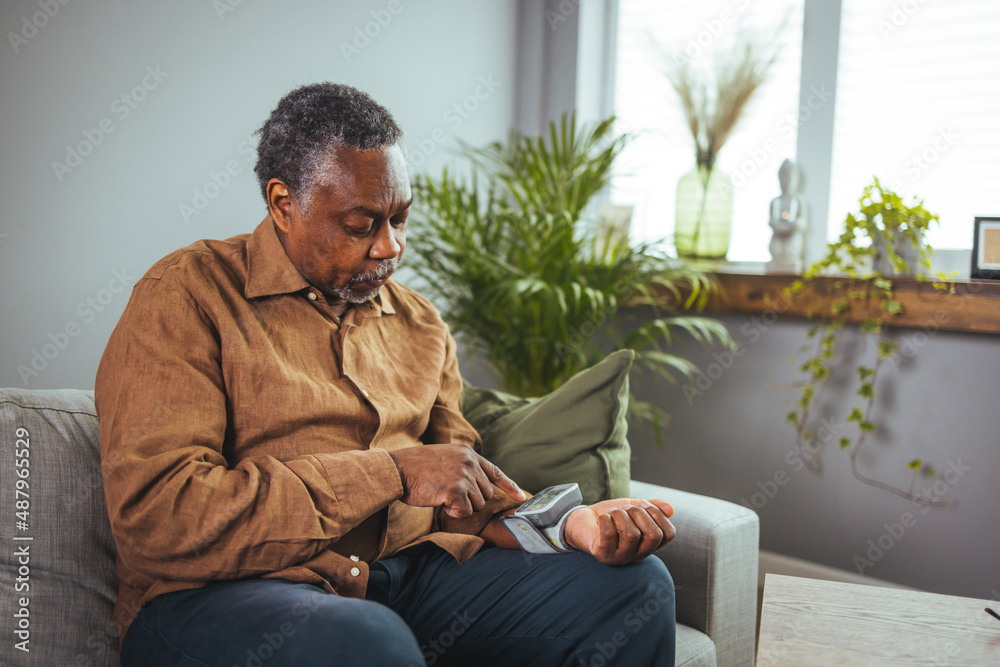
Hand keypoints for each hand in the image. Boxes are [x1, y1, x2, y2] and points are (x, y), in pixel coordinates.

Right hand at [388, 444, 526, 518]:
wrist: (396, 470)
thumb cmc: (416, 468)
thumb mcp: (445, 459)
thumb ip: (463, 468)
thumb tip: (479, 487)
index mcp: (467, 453)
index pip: (495, 471)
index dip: (510, 486)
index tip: (521, 498)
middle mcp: (469, 461)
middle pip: (485, 494)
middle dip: (469, 500)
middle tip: (447, 493)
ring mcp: (464, 475)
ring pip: (477, 505)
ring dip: (460, 506)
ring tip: (441, 495)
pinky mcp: (456, 489)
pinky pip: (465, 512)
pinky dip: (453, 513)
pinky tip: (439, 502)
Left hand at [564, 498, 675, 564]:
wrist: (582, 521)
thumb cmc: (611, 516)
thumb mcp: (633, 507)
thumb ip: (652, 507)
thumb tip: (670, 509)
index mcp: (648, 545)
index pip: (668, 534)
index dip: (658, 515)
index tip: (643, 506)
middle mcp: (637, 555)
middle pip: (653, 535)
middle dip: (640, 513)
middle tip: (627, 510)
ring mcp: (620, 557)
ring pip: (631, 534)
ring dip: (621, 515)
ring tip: (612, 514)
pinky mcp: (603, 555)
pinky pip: (610, 534)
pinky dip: (606, 520)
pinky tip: (602, 519)